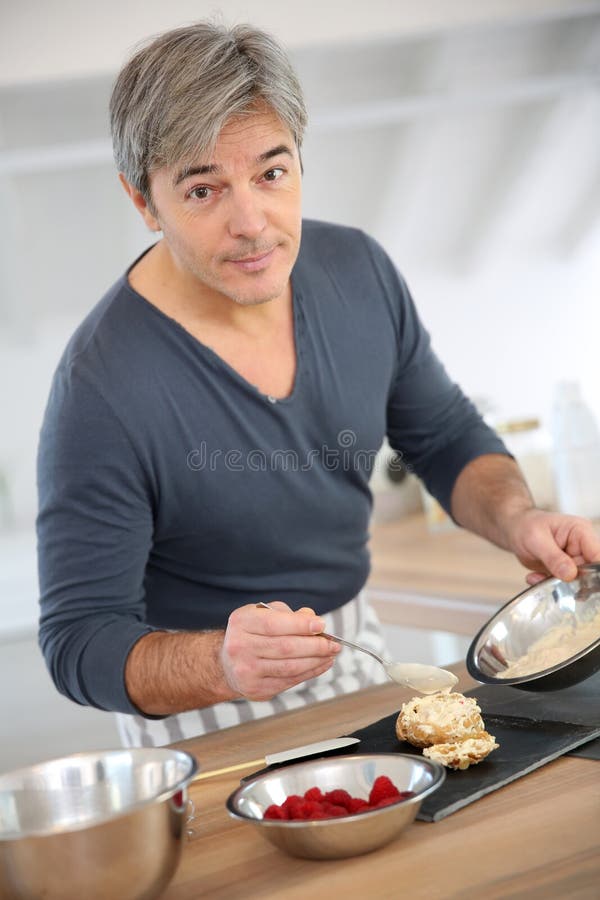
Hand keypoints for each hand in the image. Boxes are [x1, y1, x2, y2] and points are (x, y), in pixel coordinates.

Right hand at [220, 601, 339, 700]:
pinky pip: (289, 681)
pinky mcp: (256, 689)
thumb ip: (288, 614)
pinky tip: (322, 664)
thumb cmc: (252, 633)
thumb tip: (312, 620)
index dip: (300, 625)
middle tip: (334, 644)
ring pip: (290, 667)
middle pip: (285, 647)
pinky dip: (310, 672)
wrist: (228, 663)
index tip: (321, 625)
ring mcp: (246, 671)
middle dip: (315, 646)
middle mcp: (239, 647)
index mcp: (241, 622)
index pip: (273, 624)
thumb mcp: (264, 614)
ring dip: (316, 661)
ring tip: (331, 654)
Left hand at [505, 508, 599, 584]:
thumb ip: (554, 557)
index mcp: (581, 532)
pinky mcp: (565, 571)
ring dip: (556, 584)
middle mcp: (582, 547)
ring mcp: (575, 560)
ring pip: (576, 582)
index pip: (597, 555)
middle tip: (551, 582)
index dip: (594, 572)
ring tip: (537, 578)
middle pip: (591, 572)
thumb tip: (571, 574)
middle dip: (571, 582)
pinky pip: (563, 585)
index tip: (578, 582)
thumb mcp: (536, 539)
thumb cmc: (525, 526)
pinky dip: (548, 584)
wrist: (514, 530)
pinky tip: (534, 578)